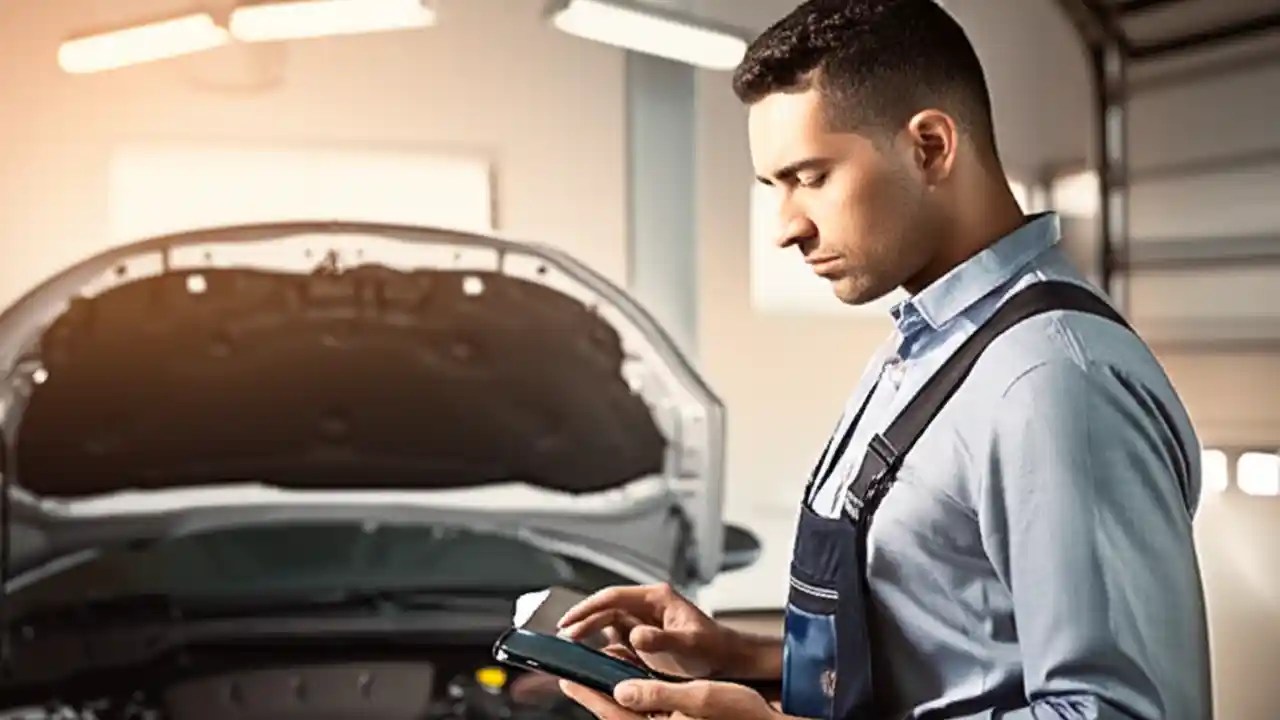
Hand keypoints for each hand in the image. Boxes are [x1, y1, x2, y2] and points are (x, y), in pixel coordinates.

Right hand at [557, 583, 758, 678]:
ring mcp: (646, 620)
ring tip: (573, 644)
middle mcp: (648, 605)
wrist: (730, 660)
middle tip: (564, 635)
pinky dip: (603, 643)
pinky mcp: (646, 636)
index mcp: (656, 597)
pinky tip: (593, 655)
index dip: (587, 608)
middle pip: (607, 607)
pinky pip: (618, 637)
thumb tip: (634, 634)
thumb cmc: (715, 648)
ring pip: (609, 621)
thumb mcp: (689, 644)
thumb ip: (662, 639)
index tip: (569, 621)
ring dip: (591, 630)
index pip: (613, 597)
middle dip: (584, 619)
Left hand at [559, 678, 778, 719]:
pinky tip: (632, 684)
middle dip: (595, 695)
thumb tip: (621, 691)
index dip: (588, 694)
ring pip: (628, 715)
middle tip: (573, 676)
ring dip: (612, 696)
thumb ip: (657, 695)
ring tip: (600, 675)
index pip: (612, 712)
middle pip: (615, 716)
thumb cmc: (742, 715)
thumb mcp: (699, 697)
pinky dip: (633, 700)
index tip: (567, 679)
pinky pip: (645, 715)